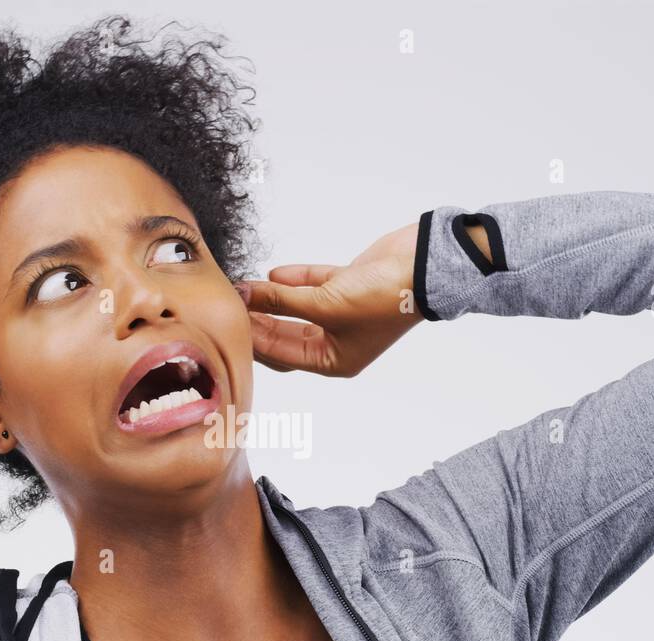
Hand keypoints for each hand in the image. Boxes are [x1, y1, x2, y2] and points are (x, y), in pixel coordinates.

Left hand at [241, 221, 421, 377]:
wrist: (425, 266)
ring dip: (273, 298)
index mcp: (333, 361)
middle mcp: (337, 342)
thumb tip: (244, 295)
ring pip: (296, 309)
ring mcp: (342, 313)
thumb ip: (281, 300)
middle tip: (230, 304)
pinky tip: (273, 274)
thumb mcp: (325, 304)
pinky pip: (313, 286)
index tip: (228, 320)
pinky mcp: (348, 286)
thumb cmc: (383, 299)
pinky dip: (295, 281)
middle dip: (258, 319)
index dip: (252, 337)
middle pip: (284, 334)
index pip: (280, 354)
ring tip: (244, 287)